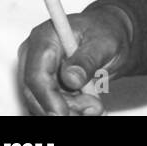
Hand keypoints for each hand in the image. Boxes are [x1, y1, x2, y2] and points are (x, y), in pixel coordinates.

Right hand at [17, 7, 131, 115]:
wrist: (112, 37)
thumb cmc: (107, 32)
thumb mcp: (105, 43)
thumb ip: (88, 60)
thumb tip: (70, 78)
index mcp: (45, 37)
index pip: (37, 74)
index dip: (48, 96)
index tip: (63, 112)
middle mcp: (34, 56)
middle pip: (36, 93)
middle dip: (63, 107)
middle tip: (93, 109)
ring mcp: (37, 72)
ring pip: (43, 104)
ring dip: (70, 111)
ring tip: (97, 107)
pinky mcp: (44, 86)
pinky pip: (50, 106)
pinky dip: (70, 111)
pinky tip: (90, 107)